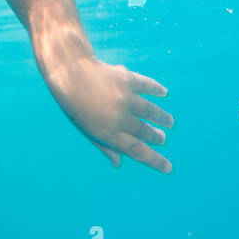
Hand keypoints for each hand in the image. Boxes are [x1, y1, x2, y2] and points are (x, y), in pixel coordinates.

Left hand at [45, 54, 172, 172]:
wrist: (68, 71)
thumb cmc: (74, 104)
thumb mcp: (85, 129)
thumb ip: (104, 146)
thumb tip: (118, 163)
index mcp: (108, 133)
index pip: (137, 151)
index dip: (155, 161)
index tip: (168, 167)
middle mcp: (119, 117)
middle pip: (145, 132)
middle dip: (157, 137)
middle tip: (163, 138)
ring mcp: (124, 98)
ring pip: (151, 111)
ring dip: (162, 118)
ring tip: (169, 122)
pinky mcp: (126, 79)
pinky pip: (147, 86)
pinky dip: (157, 90)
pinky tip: (163, 93)